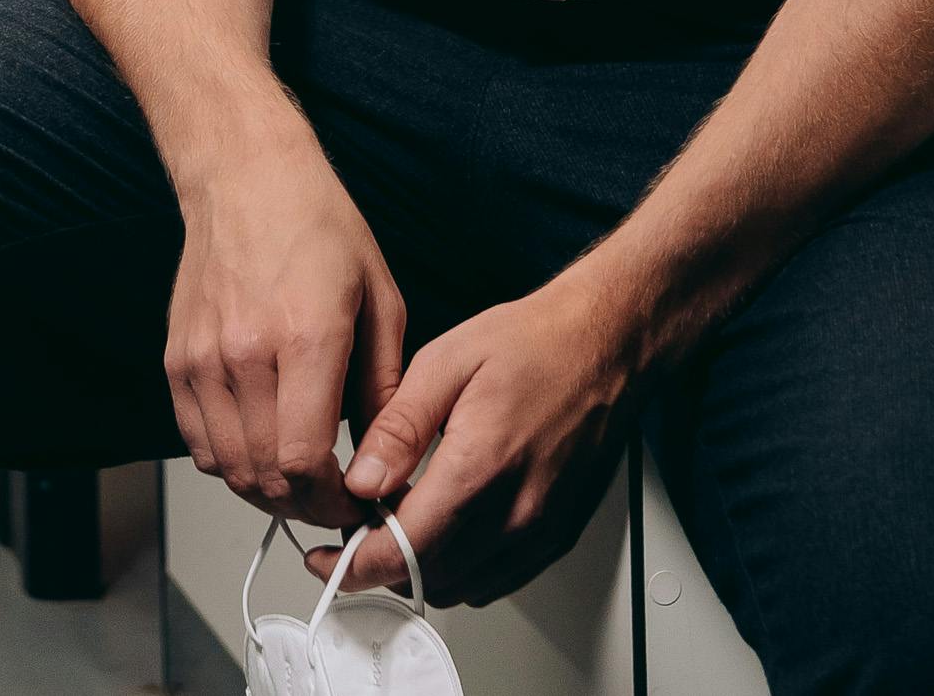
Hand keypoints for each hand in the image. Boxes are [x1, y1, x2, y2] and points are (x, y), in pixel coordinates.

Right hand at [167, 135, 403, 527]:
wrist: (246, 177)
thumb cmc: (319, 228)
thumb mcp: (380, 300)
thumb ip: (384, 389)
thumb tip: (385, 458)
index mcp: (305, 338)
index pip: (303, 461)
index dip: (331, 502)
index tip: (356, 503)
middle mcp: (245, 353)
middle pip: (264, 475)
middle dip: (306, 505)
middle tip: (334, 501)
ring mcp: (202, 358)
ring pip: (227, 468)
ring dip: (266, 490)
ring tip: (300, 480)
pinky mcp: (177, 359)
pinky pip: (197, 441)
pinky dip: (230, 461)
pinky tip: (261, 445)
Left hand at [326, 267, 646, 603]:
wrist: (605, 345)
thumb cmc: (535, 345)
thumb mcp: (446, 363)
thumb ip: (399, 428)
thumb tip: (360, 480)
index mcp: (479, 469)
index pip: (402, 552)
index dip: (352, 566)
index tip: (328, 558)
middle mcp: (515, 513)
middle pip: (429, 578)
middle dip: (382, 563)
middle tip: (360, 526)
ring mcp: (541, 531)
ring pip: (463, 588)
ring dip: (423, 568)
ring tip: (404, 520)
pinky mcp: (558, 535)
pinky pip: (498, 580)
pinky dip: (462, 568)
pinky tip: (448, 526)